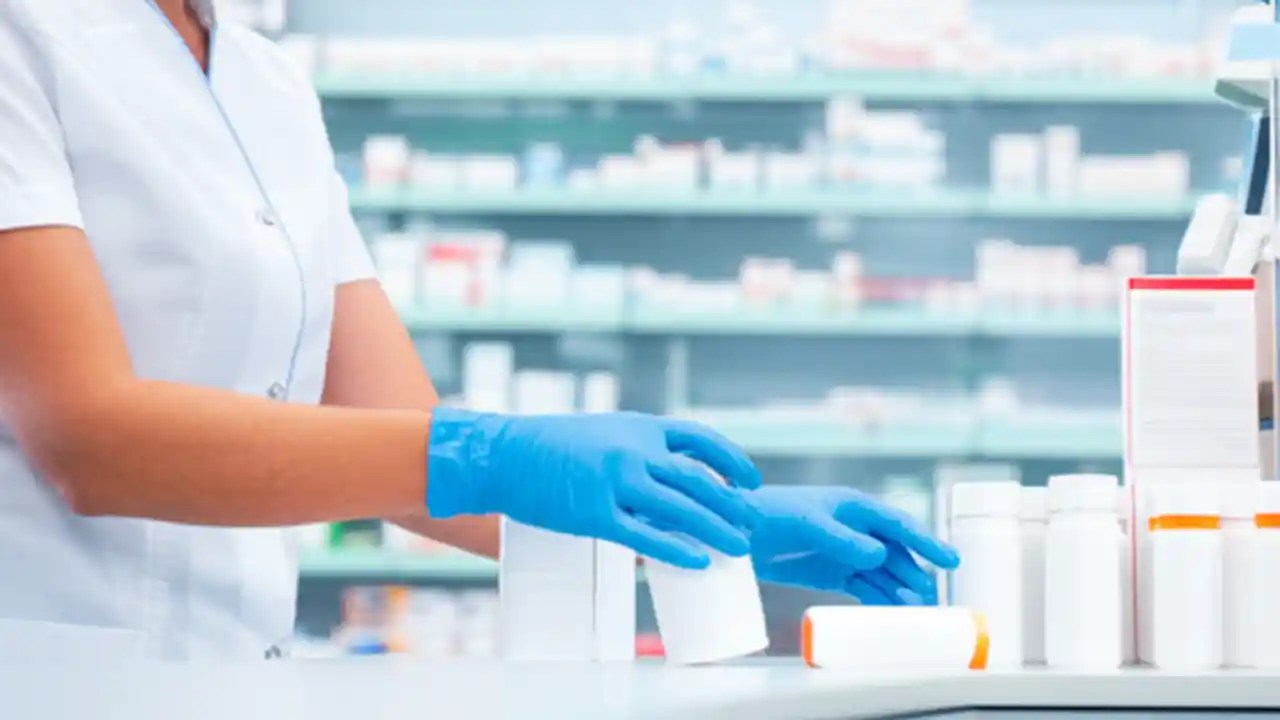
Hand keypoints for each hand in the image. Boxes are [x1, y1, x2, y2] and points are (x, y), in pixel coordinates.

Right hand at [426, 409, 760, 569]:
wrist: (503, 454)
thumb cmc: (548, 444)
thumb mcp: (602, 431)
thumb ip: (636, 447)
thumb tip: (667, 472)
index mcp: (637, 427)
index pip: (699, 439)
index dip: (731, 460)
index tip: (750, 479)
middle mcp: (633, 451)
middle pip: (697, 479)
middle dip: (730, 504)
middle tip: (752, 524)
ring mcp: (614, 483)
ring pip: (679, 509)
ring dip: (715, 530)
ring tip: (740, 549)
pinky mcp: (594, 515)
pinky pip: (644, 536)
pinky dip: (676, 550)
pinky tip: (698, 562)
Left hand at [744, 485, 958, 604]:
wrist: (736, 532)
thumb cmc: (770, 514)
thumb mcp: (808, 523)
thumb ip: (843, 539)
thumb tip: (878, 555)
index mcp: (855, 507)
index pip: (899, 525)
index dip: (926, 542)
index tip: (950, 560)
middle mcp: (857, 530)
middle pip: (897, 554)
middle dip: (915, 576)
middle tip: (930, 602)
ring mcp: (847, 552)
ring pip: (884, 574)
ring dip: (900, 592)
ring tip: (915, 614)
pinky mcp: (834, 573)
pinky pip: (865, 588)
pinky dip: (879, 600)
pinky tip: (892, 614)